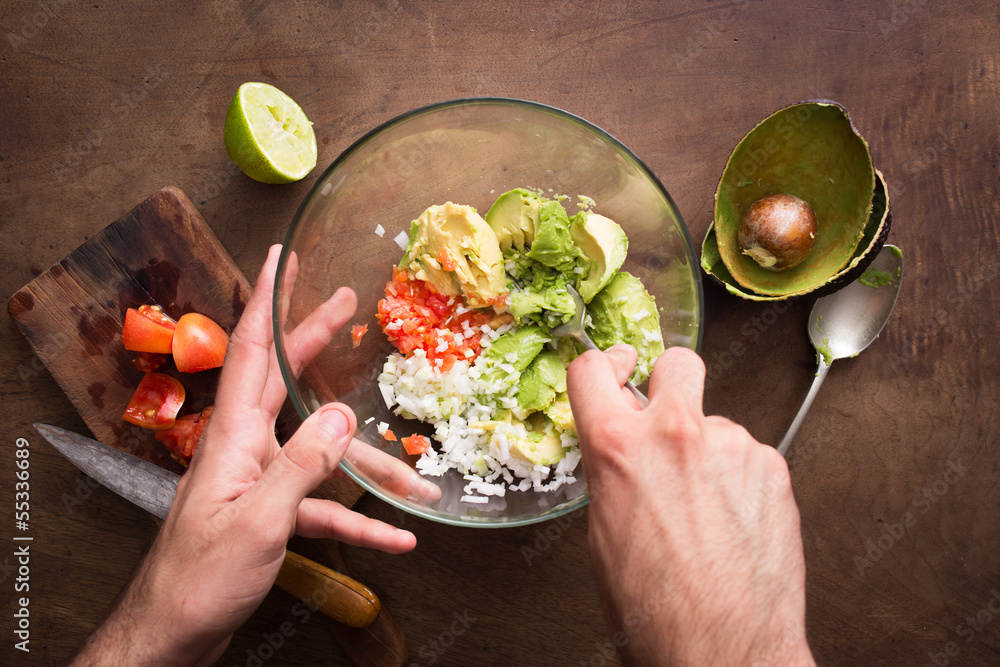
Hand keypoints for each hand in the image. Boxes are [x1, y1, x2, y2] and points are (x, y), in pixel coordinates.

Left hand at [73, 245, 417, 665]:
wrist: (173, 632)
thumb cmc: (202, 576)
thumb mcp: (258, 519)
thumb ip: (301, 465)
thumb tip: (340, 412)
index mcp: (234, 436)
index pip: (250, 350)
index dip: (267, 300)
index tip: (282, 256)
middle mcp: (246, 448)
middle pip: (285, 381)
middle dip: (315, 340)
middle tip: (345, 303)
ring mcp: (257, 480)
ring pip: (320, 456)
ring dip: (368, 467)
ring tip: (417, 479)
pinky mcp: (269, 513)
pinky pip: (322, 508)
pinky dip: (357, 520)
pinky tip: (394, 536)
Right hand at [567, 345, 813, 665]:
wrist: (723, 648)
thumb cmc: (657, 609)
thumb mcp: (603, 532)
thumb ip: (613, 471)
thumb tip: (621, 452)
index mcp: (619, 448)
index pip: (594, 368)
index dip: (602, 366)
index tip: (614, 370)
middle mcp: (677, 434)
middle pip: (678, 361)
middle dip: (669, 380)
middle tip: (668, 413)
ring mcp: (732, 445)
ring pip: (716, 421)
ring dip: (708, 450)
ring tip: (705, 507)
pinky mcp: (772, 466)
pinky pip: (748, 454)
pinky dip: (739, 479)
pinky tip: (731, 520)